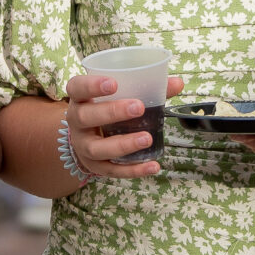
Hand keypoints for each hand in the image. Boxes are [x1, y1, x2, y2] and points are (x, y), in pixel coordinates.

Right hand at [61, 72, 186, 178]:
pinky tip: (153, 166)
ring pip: (97, 148)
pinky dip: (133, 170)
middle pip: (85, 117)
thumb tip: (178, 83)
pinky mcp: (95, 166)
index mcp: (80, 99)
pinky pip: (112, 170)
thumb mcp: (118, 96)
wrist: (88, 139)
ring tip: (146, 138)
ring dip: (123, 144)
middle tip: (139, 107)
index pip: (77, 87)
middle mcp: (76, 123)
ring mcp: (83, 146)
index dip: (91, 85)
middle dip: (112, 112)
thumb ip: (147, 88)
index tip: (114, 83)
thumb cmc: (107, 110)